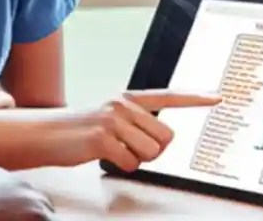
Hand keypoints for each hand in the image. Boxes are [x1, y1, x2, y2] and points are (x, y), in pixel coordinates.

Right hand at [60, 89, 220, 170]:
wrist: (44, 134)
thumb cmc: (80, 130)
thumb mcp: (110, 116)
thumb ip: (136, 120)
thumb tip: (163, 137)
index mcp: (128, 98)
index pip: (169, 96)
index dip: (196, 99)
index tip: (218, 97)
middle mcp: (123, 105)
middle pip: (166, 138)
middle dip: (152, 150)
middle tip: (127, 148)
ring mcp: (113, 121)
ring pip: (151, 153)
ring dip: (135, 159)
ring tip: (114, 150)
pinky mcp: (103, 139)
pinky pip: (131, 163)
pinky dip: (121, 166)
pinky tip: (104, 156)